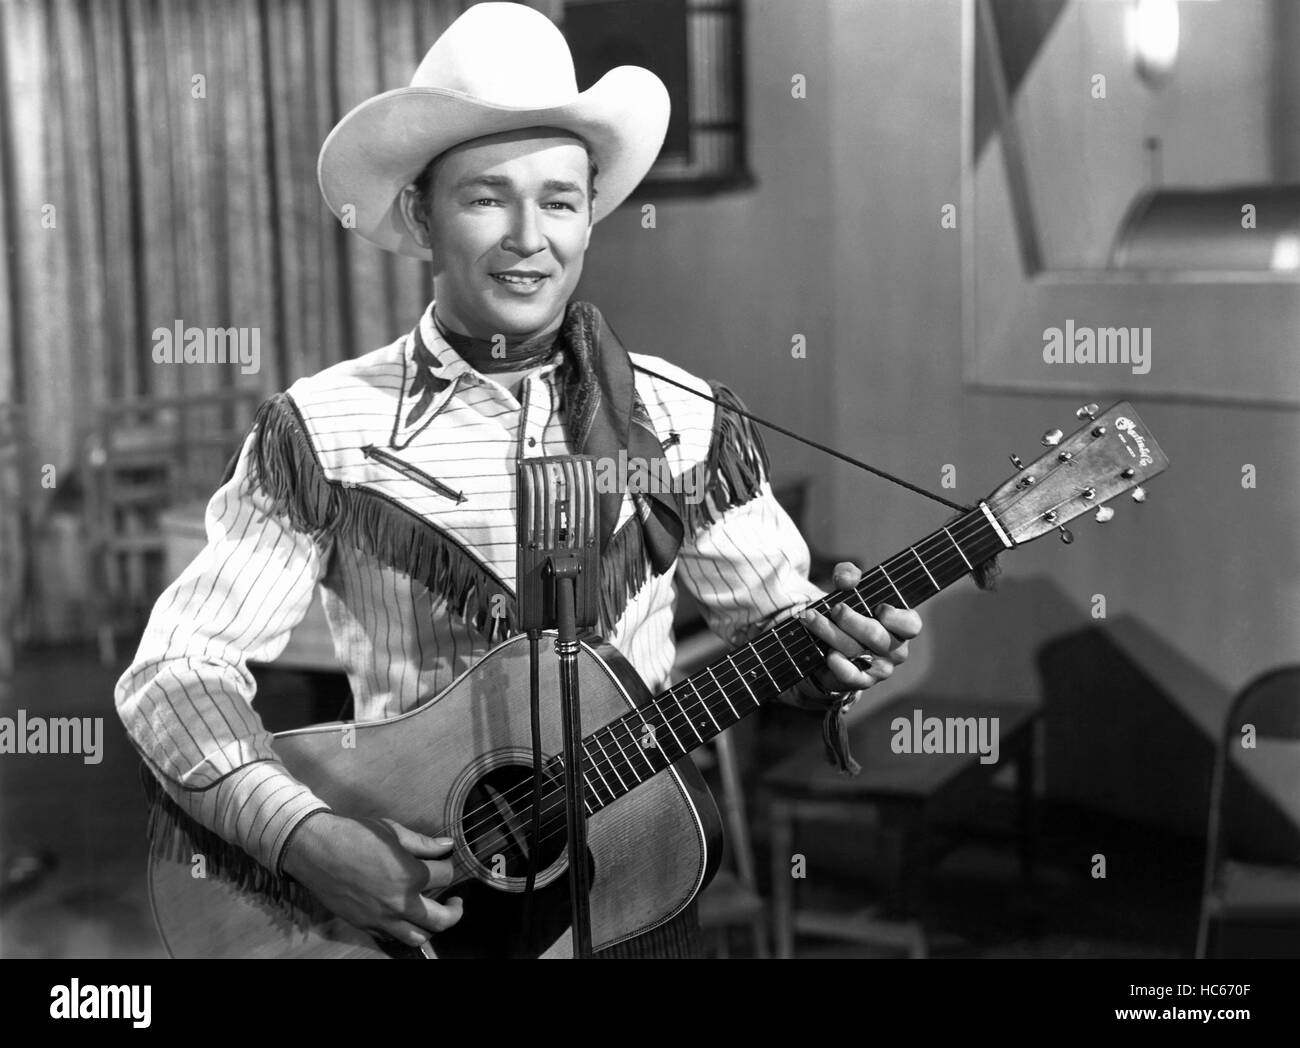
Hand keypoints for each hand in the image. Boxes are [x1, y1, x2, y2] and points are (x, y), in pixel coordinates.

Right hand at [280, 811, 463, 947]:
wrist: (316, 850)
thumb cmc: (355, 835)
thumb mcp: (394, 831)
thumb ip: (424, 843)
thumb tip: (447, 846)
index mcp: (411, 876)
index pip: (446, 877)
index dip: (449, 866)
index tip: (446, 860)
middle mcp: (400, 903)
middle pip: (442, 919)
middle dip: (455, 910)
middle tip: (456, 901)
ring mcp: (382, 918)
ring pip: (418, 937)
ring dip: (430, 926)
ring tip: (432, 913)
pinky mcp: (365, 925)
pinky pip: (391, 937)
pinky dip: (403, 930)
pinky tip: (404, 916)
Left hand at [794, 561, 922, 703]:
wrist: (833, 645)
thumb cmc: (851, 613)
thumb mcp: (850, 589)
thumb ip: (849, 575)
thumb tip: (847, 579)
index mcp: (902, 626)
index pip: (911, 625)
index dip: (895, 617)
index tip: (878, 607)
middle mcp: (895, 649)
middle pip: (876, 636)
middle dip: (851, 620)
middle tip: (835, 608)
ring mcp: (880, 668)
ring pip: (856, 651)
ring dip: (830, 633)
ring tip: (811, 618)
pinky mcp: (862, 681)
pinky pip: (852, 676)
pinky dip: (839, 665)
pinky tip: (828, 653)